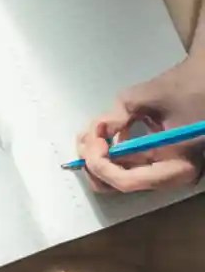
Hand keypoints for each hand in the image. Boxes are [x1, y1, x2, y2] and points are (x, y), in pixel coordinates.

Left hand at [77, 54, 204, 192]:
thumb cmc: (183, 86)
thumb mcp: (142, 97)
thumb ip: (114, 117)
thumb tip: (95, 133)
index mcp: (177, 166)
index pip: (127, 181)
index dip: (101, 165)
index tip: (94, 141)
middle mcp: (173, 176)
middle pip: (120, 185)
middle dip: (96, 163)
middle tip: (88, 139)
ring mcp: (167, 170)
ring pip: (120, 177)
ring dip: (101, 158)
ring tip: (94, 134)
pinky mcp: (162, 161)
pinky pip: (130, 166)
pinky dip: (112, 154)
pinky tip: (108, 135)